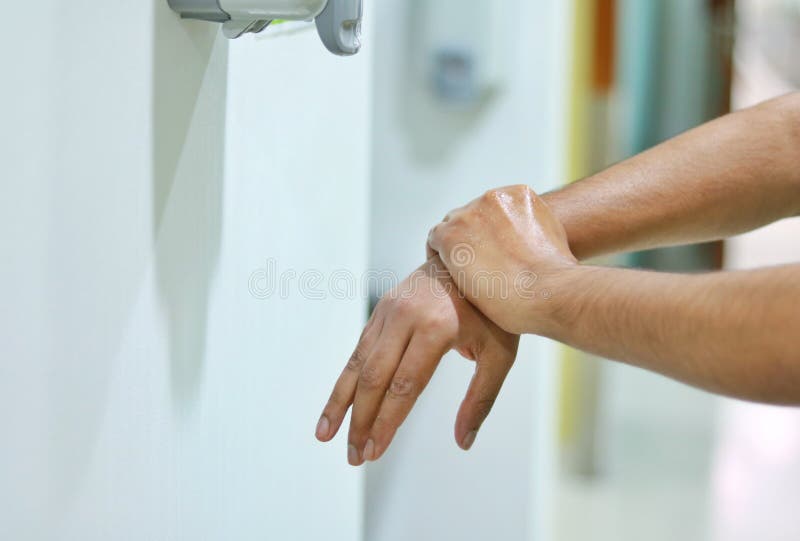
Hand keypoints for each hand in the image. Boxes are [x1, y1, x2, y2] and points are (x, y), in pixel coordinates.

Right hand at [315, 256, 518, 464]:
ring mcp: (389, 310)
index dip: (387, 422)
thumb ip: (480, 399)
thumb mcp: (498, 354)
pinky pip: (359, 349)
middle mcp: (406, 317)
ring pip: (357, 363)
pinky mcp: (381, 309)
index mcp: (437, 328)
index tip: (374, 451)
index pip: (405, 385)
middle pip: (374, 378)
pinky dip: (344, 379)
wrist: (472, 258)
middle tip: (354, 455)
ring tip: (326, 435)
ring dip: (340, 402)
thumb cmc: (491, 311)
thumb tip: (464, 442)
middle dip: (360, 420)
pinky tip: (337, 404)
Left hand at [427, 185, 576, 334]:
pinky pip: (434, 240)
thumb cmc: (557, 279)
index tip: (490, 254)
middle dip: (471, 239)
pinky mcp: (450, 235)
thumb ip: (533, 232)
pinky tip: (448, 276)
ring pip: (450, 227)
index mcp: (519, 194)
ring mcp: (470, 214)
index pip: (491, 210)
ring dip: (454, 248)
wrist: (550, 292)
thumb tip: (528, 246)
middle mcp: (493, 197)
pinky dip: (437, 255)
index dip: (488, 233)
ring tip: (459, 274)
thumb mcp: (552, 239)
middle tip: (474, 266)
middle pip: (469, 216)